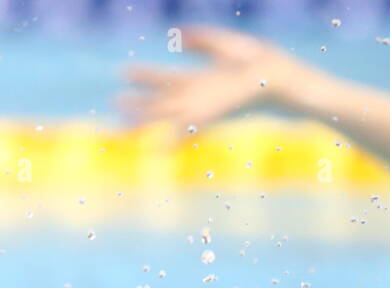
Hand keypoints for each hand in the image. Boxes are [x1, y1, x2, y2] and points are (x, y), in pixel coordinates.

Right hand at [119, 27, 308, 129]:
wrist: (277, 77)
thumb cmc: (258, 61)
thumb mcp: (227, 44)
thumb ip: (202, 39)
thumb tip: (178, 36)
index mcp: (200, 82)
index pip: (165, 81)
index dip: (144, 77)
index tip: (123, 73)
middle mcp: (197, 98)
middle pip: (160, 101)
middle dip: (136, 101)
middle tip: (112, 101)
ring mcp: (202, 108)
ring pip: (166, 115)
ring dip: (142, 118)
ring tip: (120, 118)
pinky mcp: (211, 116)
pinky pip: (186, 130)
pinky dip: (171, 141)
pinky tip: (156, 149)